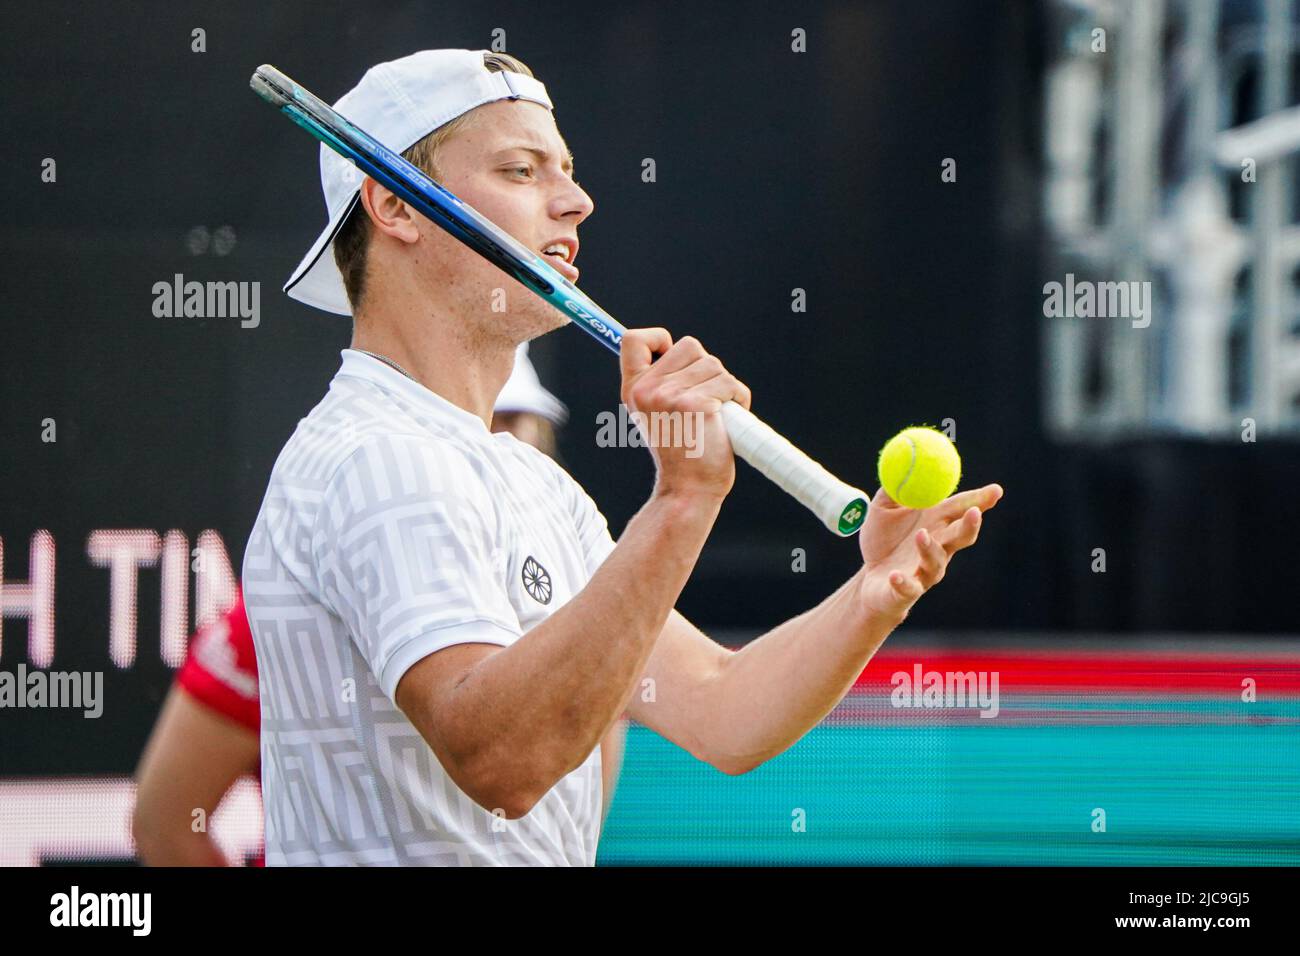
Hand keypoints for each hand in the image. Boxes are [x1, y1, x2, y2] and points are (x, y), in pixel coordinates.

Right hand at [619, 329, 751, 500]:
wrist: (689, 490)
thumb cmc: (682, 452)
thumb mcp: (658, 413)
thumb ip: (663, 381)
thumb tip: (680, 348)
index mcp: (633, 389)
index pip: (633, 340)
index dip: (658, 338)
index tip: (671, 355)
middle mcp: (647, 390)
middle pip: (689, 345)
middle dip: (706, 369)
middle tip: (702, 402)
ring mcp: (670, 396)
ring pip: (714, 364)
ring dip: (725, 387)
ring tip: (714, 416)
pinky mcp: (696, 404)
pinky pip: (730, 384)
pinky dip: (738, 399)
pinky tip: (725, 421)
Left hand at [856, 483, 1002, 621]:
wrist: (870, 579)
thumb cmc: (882, 540)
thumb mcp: (882, 509)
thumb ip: (893, 489)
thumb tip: (900, 464)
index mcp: (936, 524)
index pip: (961, 510)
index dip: (980, 501)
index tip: (996, 491)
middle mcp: (938, 548)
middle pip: (960, 537)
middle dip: (970, 525)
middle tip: (974, 512)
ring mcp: (924, 571)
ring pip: (935, 562)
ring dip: (930, 548)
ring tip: (922, 535)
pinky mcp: (906, 590)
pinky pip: (908, 587)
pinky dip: (903, 581)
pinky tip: (896, 574)